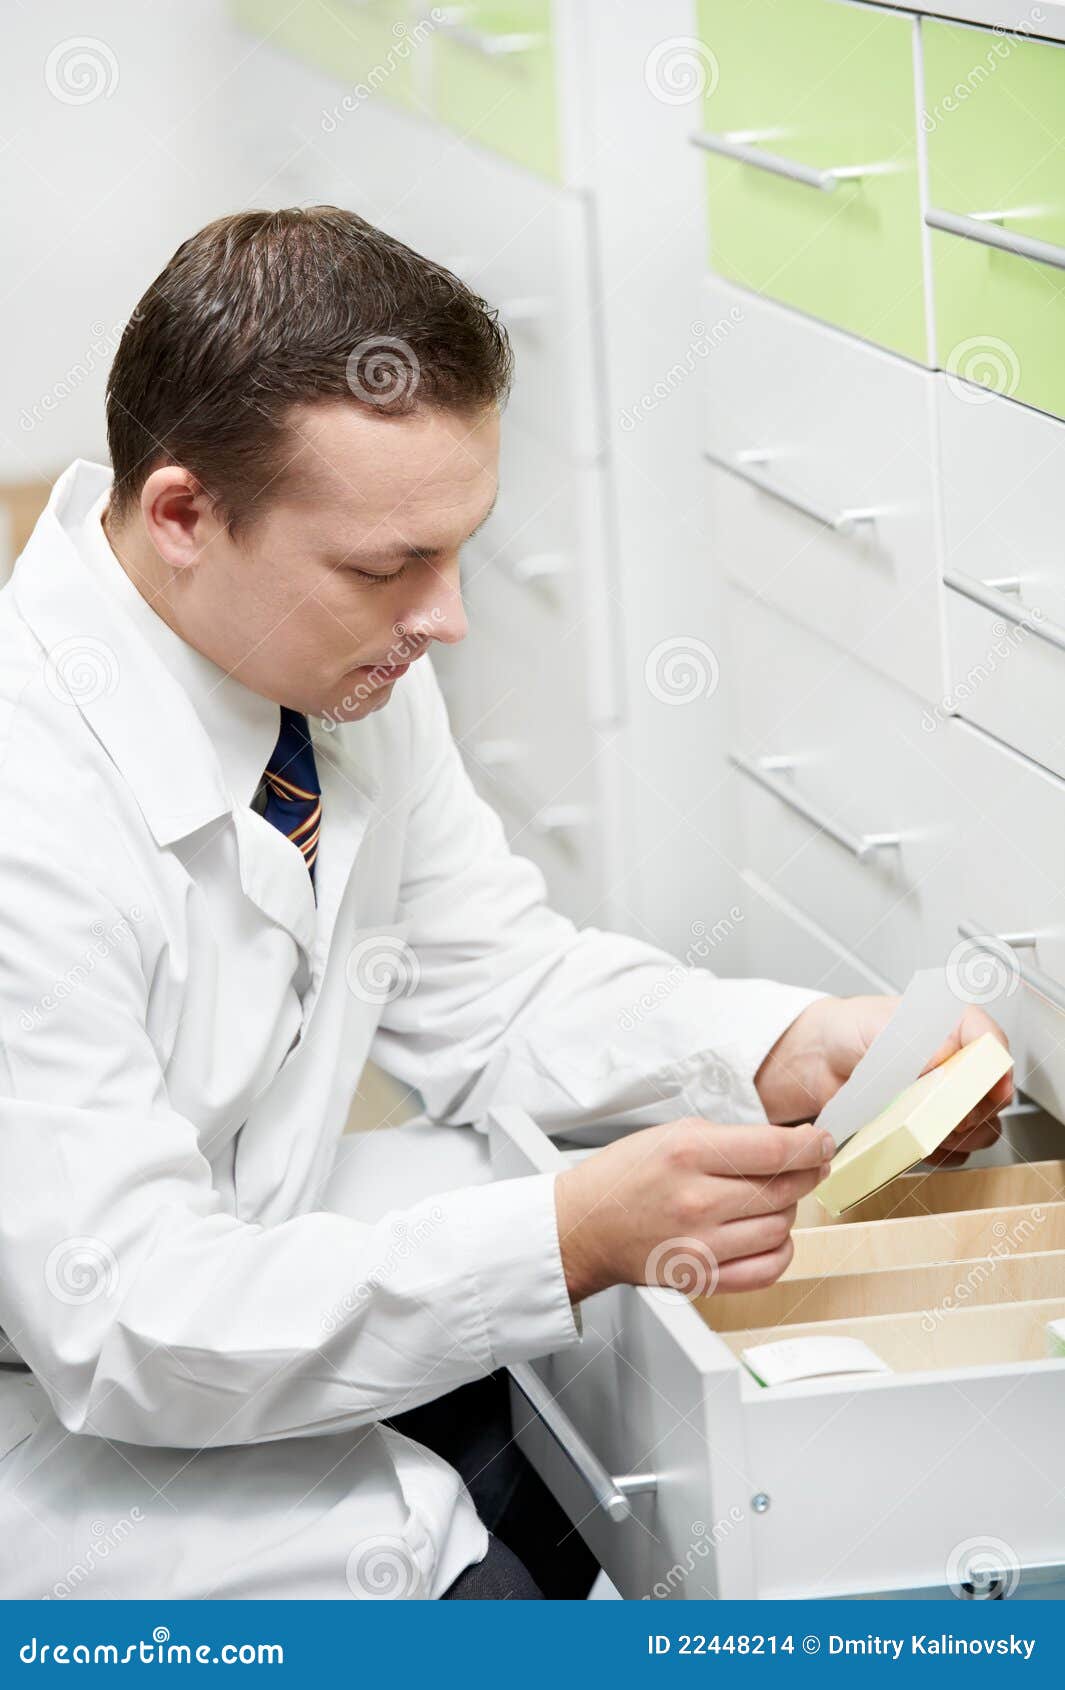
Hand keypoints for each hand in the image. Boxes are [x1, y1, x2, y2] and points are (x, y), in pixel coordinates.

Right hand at [553, 1117, 832, 1304]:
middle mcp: (697, 1201)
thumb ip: (731, 1137)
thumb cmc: (625, 1176)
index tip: (823, 1142)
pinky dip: (781, 1250)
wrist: (584, 1226)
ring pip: (781, 1228)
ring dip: (787, 1210)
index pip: (777, 1150)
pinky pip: (768, 1269)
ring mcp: (700, 1245)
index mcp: (689, 1154)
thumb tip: (790, 1143)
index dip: (813, 1145)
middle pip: (786, 1189)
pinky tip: (769, 1234)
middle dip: (807, 1173)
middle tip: (807, 1165)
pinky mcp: (702, 1278)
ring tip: (771, 1198)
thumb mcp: (673, 1133)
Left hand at [755, 995, 1012, 1163]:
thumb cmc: (847, 1031)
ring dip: (960, 1136)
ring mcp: (946, 1094)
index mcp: (952, 1023)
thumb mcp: (878, 1027)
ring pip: (980, 1125)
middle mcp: (957, 1060)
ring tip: (928, 1130)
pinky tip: (918, 1144)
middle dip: (974, 1111)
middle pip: (993, 1093)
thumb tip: (943, 1059)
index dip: (997, 1069)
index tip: (989, 1092)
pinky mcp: (931, 1122)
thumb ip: (913, 1044)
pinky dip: (941, 1152)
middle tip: (945, 1115)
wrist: (818, 1059)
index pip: (992, 1043)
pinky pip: (953, 1148)